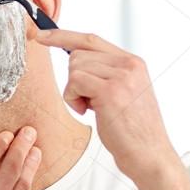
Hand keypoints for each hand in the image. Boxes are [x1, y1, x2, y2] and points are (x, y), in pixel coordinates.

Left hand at [36, 29, 176, 181]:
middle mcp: (129, 64)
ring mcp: (121, 76)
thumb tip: (74, 58)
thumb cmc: (131, 129)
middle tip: (89, 101)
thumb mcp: (124, 91)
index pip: (91, 39)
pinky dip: (73, 98)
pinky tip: (88, 112)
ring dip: (74, 91)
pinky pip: (74, 82)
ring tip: (92, 108)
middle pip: (78, 54)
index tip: (41, 35)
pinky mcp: (111, 91)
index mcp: (133, 62)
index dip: (63, 35)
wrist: (149, 154)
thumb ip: (106, 73)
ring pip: (74, 68)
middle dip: (74, 79)